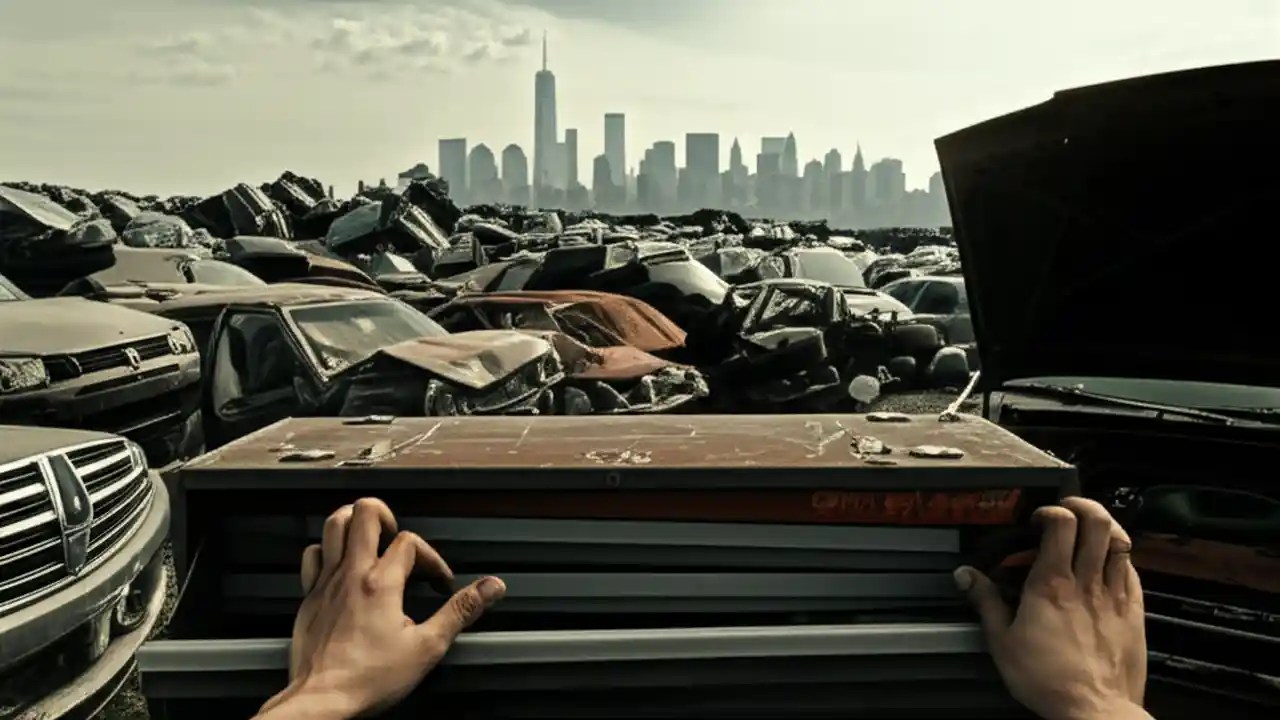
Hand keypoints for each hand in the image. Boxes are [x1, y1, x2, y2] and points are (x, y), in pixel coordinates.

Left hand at [256, 497, 506, 718]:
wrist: (321, 702)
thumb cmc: (368, 679)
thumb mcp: (427, 647)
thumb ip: (460, 611)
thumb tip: (490, 587)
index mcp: (381, 582)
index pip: (410, 542)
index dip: (431, 557)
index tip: (437, 582)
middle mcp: (350, 574)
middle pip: (364, 512)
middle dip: (386, 516)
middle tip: (397, 536)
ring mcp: (325, 583)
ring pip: (332, 526)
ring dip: (354, 522)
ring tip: (370, 535)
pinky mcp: (309, 598)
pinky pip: (312, 556)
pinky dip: (327, 550)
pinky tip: (340, 564)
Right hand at [954, 497, 1150, 719]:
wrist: (1095, 710)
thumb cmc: (1047, 680)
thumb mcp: (1002, 642)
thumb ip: (985, 602)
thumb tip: (965, 575)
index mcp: (1051, 584)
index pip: (1060, 525)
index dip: (1051, 512)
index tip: (1038, 520)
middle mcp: (1086, 582)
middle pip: (1098, 523)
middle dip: (1083, 507)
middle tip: (1068, 511)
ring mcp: (1115, 596)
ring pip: (1120, 543)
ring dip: (1106, 528)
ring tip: (1091, 531)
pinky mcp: (1134, 613)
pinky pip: (1133, 572)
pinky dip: (1121, 559)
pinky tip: (1108, 566)